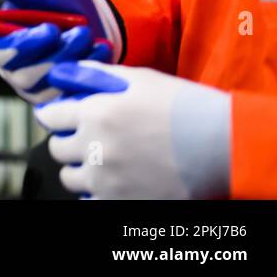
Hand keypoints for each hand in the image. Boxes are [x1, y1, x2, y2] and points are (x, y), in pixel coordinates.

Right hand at [0, 0, 123, 103]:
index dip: (26, 45)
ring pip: (51, 83)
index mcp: (2, 43)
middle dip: (57, 52)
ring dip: (75, 58)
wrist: (98, 13)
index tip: (51, 28)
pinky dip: (90, 69)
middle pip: (27, 75)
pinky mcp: (63, 95)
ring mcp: (40, 86)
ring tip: (90, 35)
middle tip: (80, 31)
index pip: (3, 55)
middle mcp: (16, 68)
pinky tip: (101, 48)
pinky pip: (72, 93)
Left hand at [35, 61, 231, 199]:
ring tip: (106, 160)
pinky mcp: (122, 203)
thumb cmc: (185, 107)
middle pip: (57, 149)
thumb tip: (61, 74)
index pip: (49, 117)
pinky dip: (98, 191)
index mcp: (95, 113)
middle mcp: (95, 148)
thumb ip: (94, 76)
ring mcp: (108, 180)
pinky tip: (117, 180)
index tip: (66, 116)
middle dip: (70, 141)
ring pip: (71, 178)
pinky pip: (90, 200)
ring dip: (82, 168)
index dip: (57, 115)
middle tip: (90, 137)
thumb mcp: (139, 79)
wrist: (226, 146)